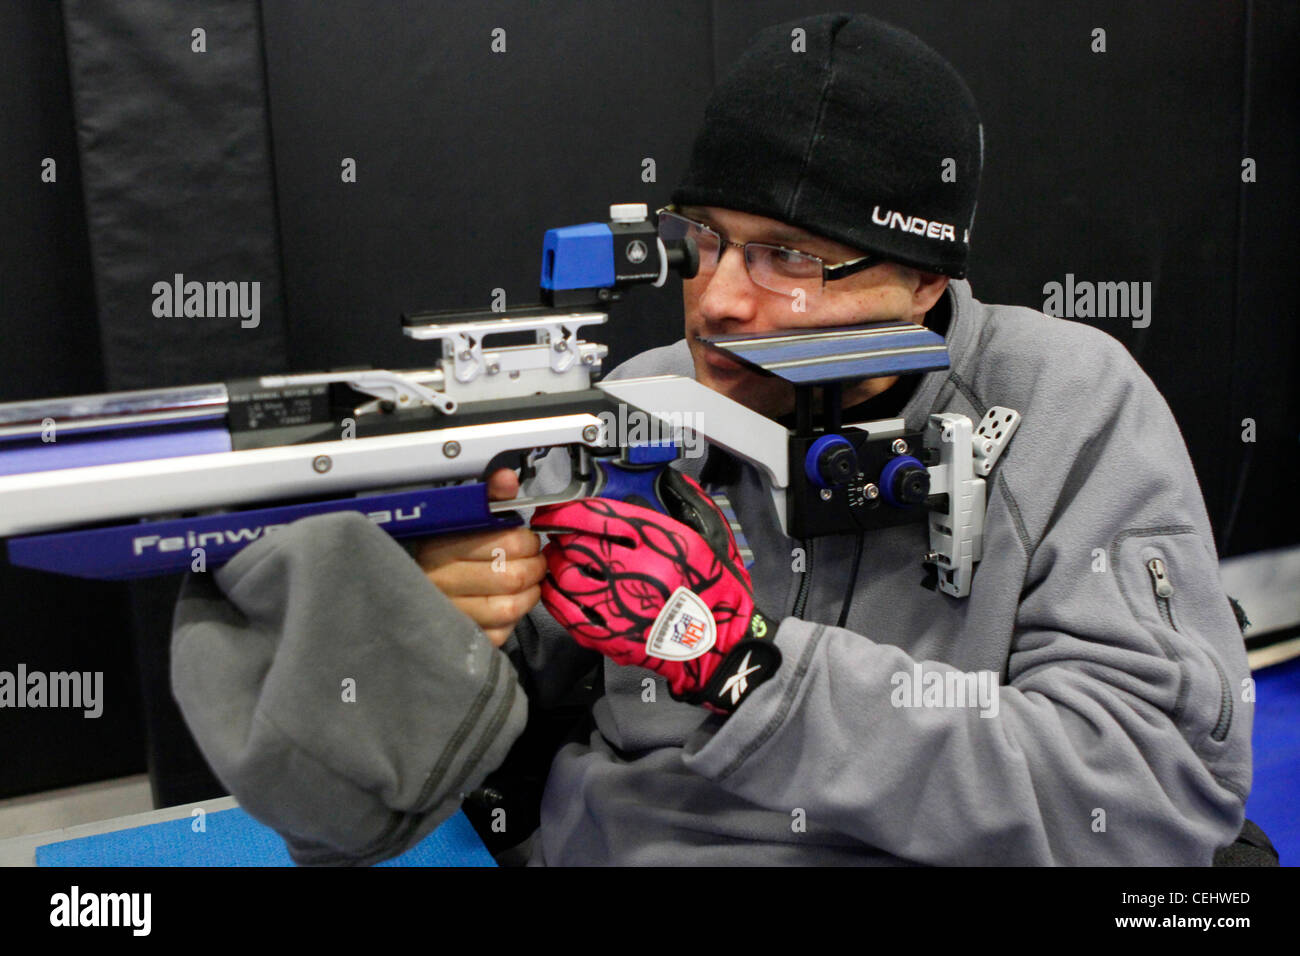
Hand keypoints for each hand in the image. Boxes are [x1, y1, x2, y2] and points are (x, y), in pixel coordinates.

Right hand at [413, 469, 545, 646]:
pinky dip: (513, 618)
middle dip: (533, 567)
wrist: (410, 594)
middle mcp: (439, 581)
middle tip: (533, 562)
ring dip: (528, 594)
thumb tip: (506, 479)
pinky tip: (509, 604)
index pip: (506, 543)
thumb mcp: (465, 519)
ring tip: (526, 583)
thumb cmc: (449, 553)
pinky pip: (501, 632)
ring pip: (509, 607)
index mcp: (440, 546)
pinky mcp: (460, 637)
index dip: (526, 542)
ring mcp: (448, 613)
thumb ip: (488, 498)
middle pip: (511, 577)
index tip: (525, 541)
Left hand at [531, 470, 779, 713]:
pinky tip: (555, 589)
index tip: (557, 509)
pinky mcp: (613, 637)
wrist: (721, 646)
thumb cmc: (718, 592)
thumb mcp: (713, 536)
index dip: (568, 510)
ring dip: (555, 564)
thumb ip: (687, 503)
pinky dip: (555, 597)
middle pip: (577, 545)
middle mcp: (639, 572)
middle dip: (560, 536)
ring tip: (556, 558)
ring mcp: (623, 606)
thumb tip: (667, 480)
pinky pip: (569, 613)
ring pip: (567, 577)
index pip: (601, 517)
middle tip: (555, 533)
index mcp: (663, 544)